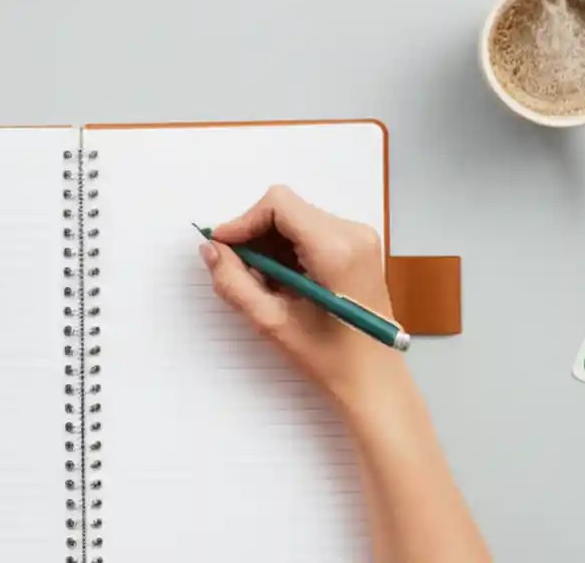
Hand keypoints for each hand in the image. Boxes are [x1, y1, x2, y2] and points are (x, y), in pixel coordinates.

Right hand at [199, 185, 410, 416]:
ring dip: (270, 245)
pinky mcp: (358, 247)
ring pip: (295, 219)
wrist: (374, 379)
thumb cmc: (330, 358)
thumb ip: (233, 281)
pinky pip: (310, 231)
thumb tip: (210, 250)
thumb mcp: (271, 322)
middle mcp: (353, 234)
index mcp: (336, 249)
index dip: (243, 222)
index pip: (278, 204)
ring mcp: (359, 238)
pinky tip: (285, 282)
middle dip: (255, 236)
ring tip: (266, 284)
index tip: (223, 247)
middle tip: (241, 272)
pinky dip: (288, 250)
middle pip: (286, 209)